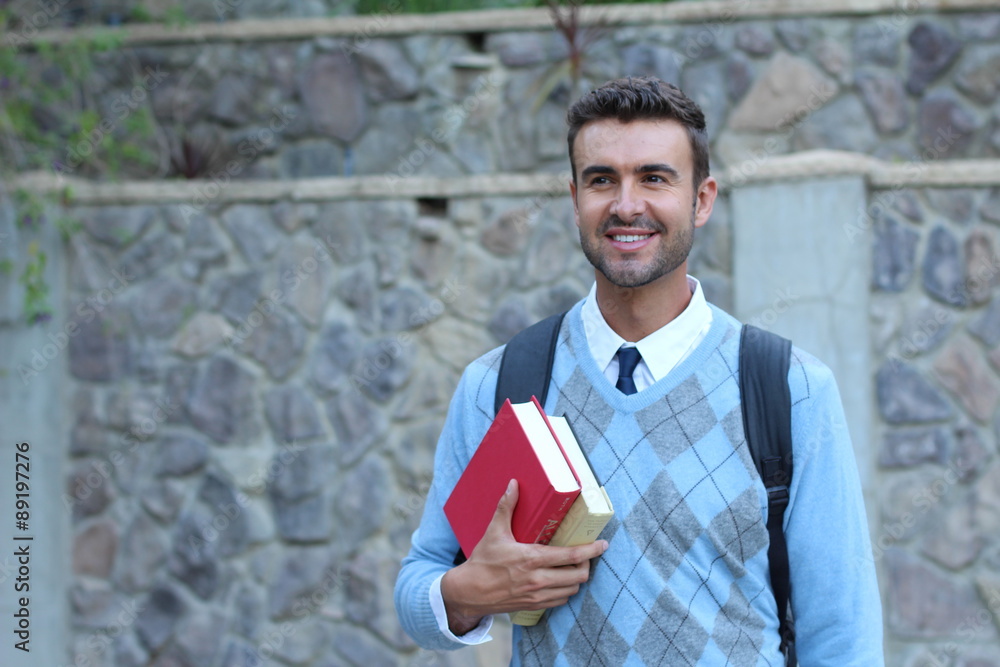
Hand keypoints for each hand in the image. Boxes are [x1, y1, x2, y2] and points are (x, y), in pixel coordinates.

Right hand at [440, 479, 608, 634]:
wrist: (469, 592)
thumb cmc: (483, 561)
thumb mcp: (494, 532)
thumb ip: (506, 507)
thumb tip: (514, 484)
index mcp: (532, 558)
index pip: (572, 555)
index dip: (592, 550)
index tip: (602, 544)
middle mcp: (538, 579)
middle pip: (579, 576)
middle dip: (587, 565)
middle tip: (586, 555)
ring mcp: (537, 595)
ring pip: (572, 590)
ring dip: (577, 578)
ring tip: (574, 567)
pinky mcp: (533, 605)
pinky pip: (560, 600)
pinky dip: (565, 591)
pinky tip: (561, 581)